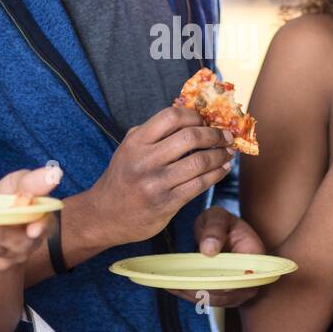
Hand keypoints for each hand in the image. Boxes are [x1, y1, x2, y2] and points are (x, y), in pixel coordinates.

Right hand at [87, 106, 235, 247]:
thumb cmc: (123, 178)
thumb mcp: (129, 149)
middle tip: (225, 136)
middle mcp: (144, 161)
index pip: (171, 117)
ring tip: (228, 153)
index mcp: (135, 142)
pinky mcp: (166, 204)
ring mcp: (155, 183)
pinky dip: (216, 174)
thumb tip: (192, 119)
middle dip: (214, 135)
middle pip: (190, 137)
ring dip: (220, 155)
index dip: (195, 116)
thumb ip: (154, 133)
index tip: (206, 120)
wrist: (104, 215)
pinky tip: (222, 170)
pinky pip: (199, 185)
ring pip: (199, 162)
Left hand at [166, 207, 266, 308]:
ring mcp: (238, 289)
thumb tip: (208, 250)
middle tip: (180, 282)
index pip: (243, 277)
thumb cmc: (221, 223)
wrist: (222, 233)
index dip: (224, 284)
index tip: (202, 282)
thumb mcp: (217, 216)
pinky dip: (190, 294)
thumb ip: (214, 228)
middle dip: (203, 289)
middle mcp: (251, 278)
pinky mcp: (225, 295)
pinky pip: (208, 299)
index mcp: (255, 257)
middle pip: (228, 293)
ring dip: (194, 294)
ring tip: (173, 284)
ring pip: (216, 299)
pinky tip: (173, 287)